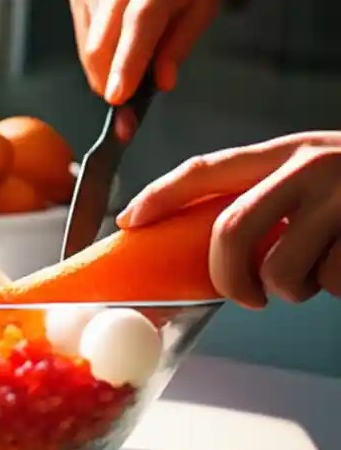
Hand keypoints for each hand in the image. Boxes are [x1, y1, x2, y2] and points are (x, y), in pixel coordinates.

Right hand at [69, 0, 220, 103]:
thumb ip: (180, 42)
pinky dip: (97, 50)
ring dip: (104, 66)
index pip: (138, 23)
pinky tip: (115, 42)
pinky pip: (81, 34)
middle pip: (99, 44)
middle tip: (125, 94)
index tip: (118, 96)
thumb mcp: (201, 5)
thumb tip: (162, 80)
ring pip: (87, 44)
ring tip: (129, 58)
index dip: (126, 63)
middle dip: (107, 79)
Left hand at [117, 131, 340, 307]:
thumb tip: (211, 251)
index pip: (210, 169)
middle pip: (230, 229)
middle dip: (228, 277)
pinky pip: (330, 281)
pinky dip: (337, 287)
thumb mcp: (316, 182)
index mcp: (290, 152)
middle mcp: (312, 164)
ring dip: (291, 290)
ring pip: (280, 269)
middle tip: (245, 297)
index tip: (129, 220)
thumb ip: (270, 200)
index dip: (162, 195)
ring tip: (316, 276)